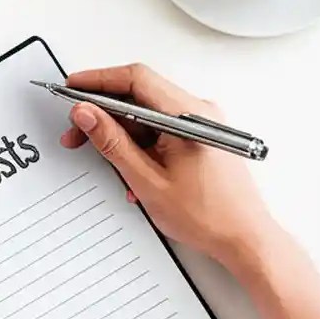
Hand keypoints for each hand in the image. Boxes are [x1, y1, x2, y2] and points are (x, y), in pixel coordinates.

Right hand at [59, 64, 276, 268]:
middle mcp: (199, 112)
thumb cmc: (210, 216)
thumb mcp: (148, 180)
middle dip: (104, 113)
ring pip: (148, 115)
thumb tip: (87, 115)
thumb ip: (113, 143)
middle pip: (140, 96)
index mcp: (188, 116)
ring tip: (105, 157)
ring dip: (122, 133)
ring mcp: (201, 124)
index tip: (74, 87)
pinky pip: (161, 129)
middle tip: (78, 129)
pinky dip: (140, 143)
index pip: (136, 79)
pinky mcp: (199, 137)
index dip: (99, 80)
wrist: (245, 239)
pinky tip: (131, 168)